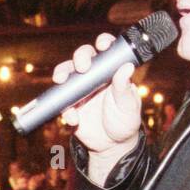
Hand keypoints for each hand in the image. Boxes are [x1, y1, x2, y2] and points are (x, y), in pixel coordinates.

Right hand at [52, 33, 142, 179]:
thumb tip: (127, 67)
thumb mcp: (128, 106)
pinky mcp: (70, 105)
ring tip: (61, 80)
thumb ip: (124, 88)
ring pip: (67, 74)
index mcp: (112, 72)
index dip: (103, 43)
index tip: (102, 46)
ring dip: (62, 74)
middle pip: (83, 57)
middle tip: (81, 67)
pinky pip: (62, 102)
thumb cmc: (125, 122)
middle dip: (79, 57)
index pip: (106, 51)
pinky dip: (65, 109)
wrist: (112, 146)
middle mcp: (95, 77)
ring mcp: (80, 90)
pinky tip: (74, 119)